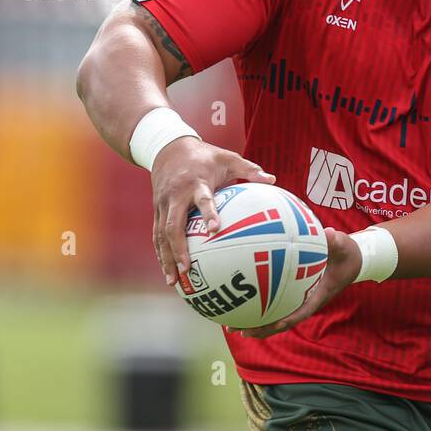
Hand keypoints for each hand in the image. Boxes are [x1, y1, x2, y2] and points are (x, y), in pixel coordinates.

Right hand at [151, 137, 275, 284]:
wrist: (168, 148)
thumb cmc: (205, 156)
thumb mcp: (228, 158)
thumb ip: (249, 169)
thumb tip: (273, 179)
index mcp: (195, 183)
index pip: (202, 200)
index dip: (208, 213)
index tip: (215, 229)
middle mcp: (175, 196)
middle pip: (173, 225)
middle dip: (178, 248)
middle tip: (188, 268)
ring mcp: (163, 205)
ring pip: (161, 234)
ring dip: (166, 258)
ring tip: (174, 281)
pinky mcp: (157, 211)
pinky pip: (157, 235)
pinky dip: (161, 254)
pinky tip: (169, 273)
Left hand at [240, 227, 361, 338]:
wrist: (352, 259)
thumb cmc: (347, 254)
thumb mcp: (344, 245)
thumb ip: (335, 241)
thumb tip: (327, 233)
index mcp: (319, 294)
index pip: (304, 311)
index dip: (291, 319)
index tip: (277, 324)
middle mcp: (307, 301)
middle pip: (282, 322)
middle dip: (261, 328)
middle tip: (240, 331)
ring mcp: (299, 300)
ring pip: (275, 317)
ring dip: (254, 324)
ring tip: (231, 326)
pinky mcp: (293, 295)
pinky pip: (273, 305)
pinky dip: (257, 307)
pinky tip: (240, 303)